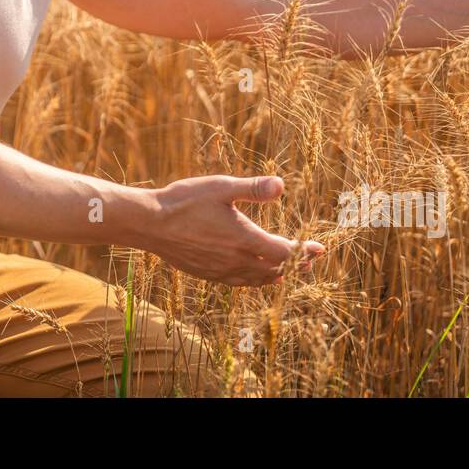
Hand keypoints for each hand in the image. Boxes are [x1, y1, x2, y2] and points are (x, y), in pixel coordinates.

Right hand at [145, 175, 325, 285]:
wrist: (150, 223)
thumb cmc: (185, 201)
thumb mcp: (221, 187)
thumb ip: (253, 188)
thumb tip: (282, 185)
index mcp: (244, 239)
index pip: (284, 252)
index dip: (304, 251)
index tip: (319, 249)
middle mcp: (236, 260)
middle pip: (275, 270)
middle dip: (295, 265)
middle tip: (309, 260)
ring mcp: (221, 271)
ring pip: (258, 280)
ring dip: (276, 275)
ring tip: (287, 271)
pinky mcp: (207, 274)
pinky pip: (239, 283)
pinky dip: (255, 281)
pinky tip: (254, 276)